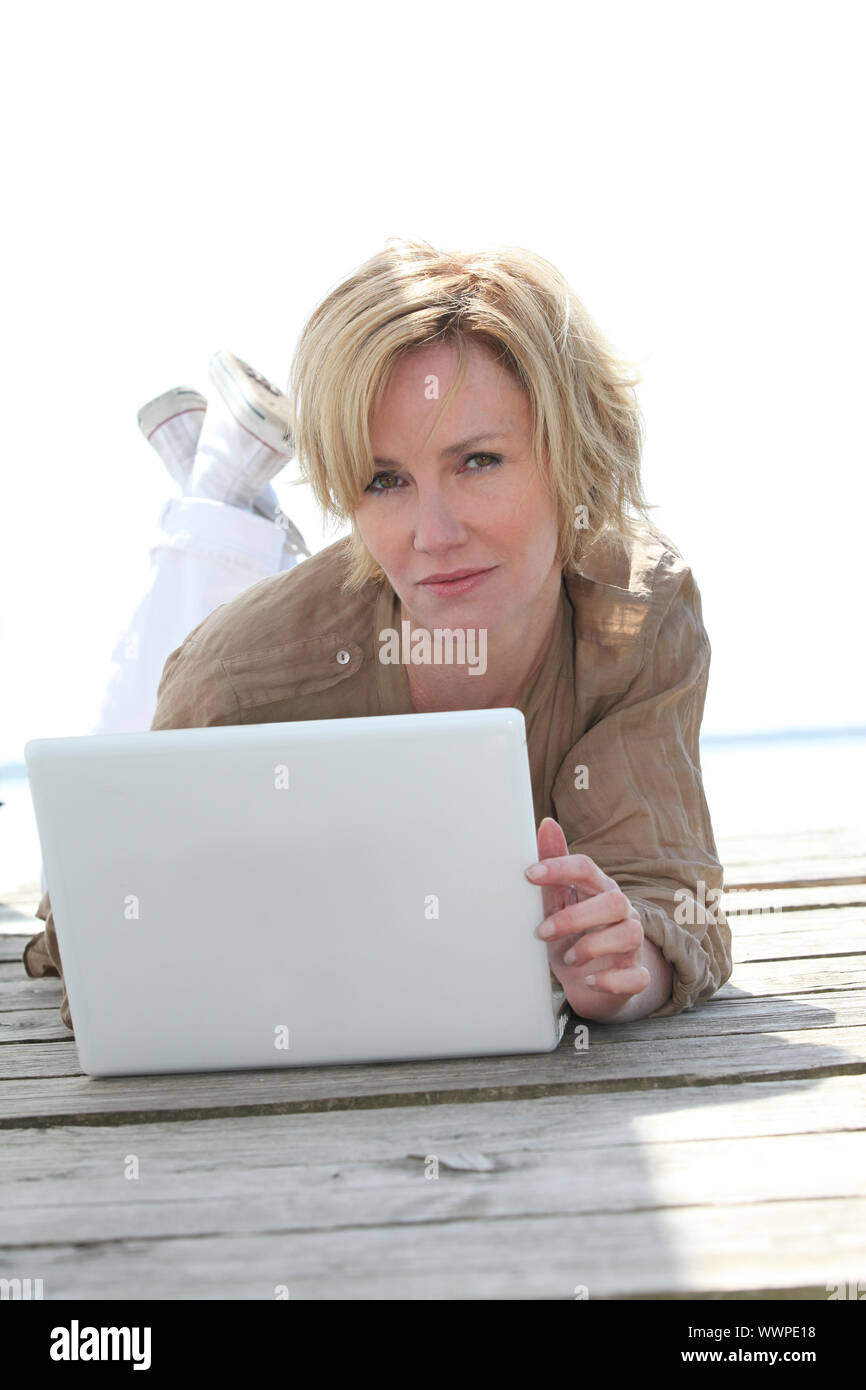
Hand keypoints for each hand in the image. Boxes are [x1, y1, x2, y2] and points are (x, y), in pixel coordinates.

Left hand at [526, 817, 650, 1020]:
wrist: (589, 981)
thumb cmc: (572, 936)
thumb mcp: (558, 902)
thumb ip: (554, 867)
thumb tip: (547, 824)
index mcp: (600, 890)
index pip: (587, 869)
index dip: (559, 868)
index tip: (528, 875)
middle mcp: (622, 913)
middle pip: (614, 901)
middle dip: (574, 917)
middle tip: (541, 932)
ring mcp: (632, 945)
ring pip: (630, 934)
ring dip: (592, 946)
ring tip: (568, 957)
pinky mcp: (635, 976)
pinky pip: (635, 977)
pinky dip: (610, 980)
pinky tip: (588, 980)